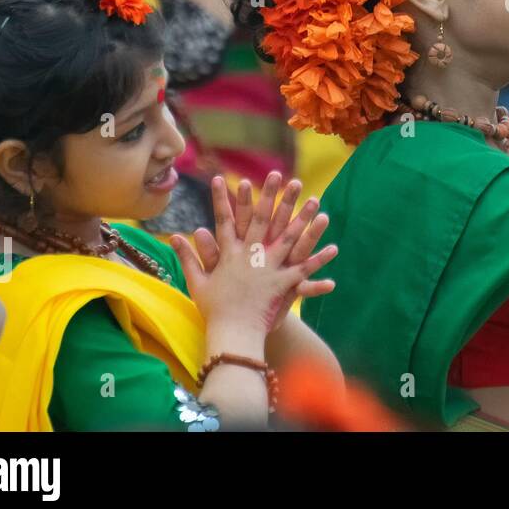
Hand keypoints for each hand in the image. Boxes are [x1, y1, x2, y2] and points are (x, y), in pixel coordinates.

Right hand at [172, 175, 337, 335]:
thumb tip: (174, 237)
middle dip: (272, 195)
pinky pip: (305, 269)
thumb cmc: (213, 310)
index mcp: (230, 254)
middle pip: (263, 219)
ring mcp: (269, 268)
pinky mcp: (283, 283)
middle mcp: (251, 256)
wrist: (231, 333)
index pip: (225, 220)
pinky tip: (334, 247)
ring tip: (315, 199)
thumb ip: (188, 257)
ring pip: (289, 237)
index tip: (221, 177)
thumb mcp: (197, 282)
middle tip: (279, 175)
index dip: (223, 198)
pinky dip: (319, 259)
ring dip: (303, 217)